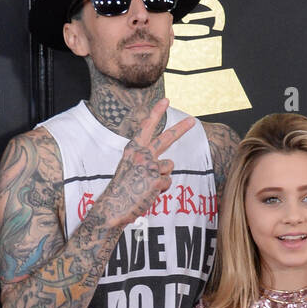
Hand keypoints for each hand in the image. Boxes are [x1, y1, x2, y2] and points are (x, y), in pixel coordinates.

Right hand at [101, 98, 195, 230]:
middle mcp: (142, 154)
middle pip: (166, 138)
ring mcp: (149, 165)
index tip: (166, 101)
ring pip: (168, 167)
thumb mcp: (129, 168)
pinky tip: (148, 193)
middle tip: (193, 121)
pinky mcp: (156, 178)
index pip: (146, 127)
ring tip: (146, 185)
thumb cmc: (121, 191)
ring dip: (162, 176)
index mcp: (133, 150)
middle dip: (181, 129)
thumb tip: (168, 163)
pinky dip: (161, 189)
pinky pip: (168, 182)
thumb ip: (145, 161)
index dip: (156, 113)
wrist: (113, 207)